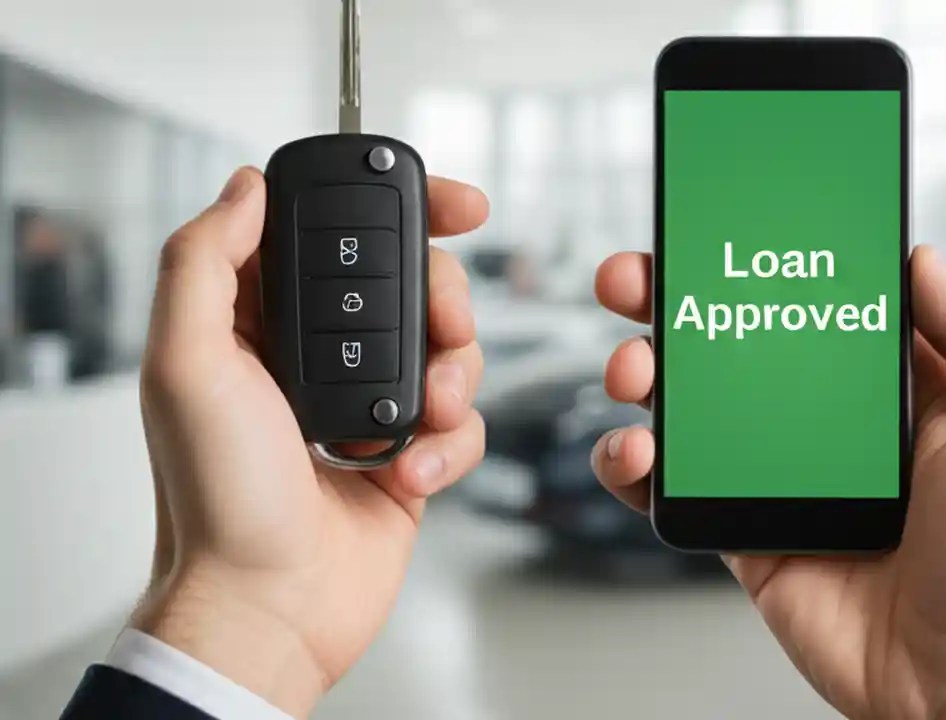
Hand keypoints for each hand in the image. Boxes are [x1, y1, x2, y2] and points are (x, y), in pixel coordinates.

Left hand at [134, 168, 488, 716]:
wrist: (269, 607)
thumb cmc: (217, 499)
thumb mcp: (185, 365)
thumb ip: (204, 262)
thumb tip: (245, 188)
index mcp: (259, 322)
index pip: (333, 235)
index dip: (397, 208)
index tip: (452, 203)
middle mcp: (317, 357)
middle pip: (413, 284)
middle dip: (445, 297)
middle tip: (446, 322)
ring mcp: (367, 405)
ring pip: (449, 349)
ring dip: (453, 376)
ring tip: (424, 412)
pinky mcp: (407, 454)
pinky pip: (463, 423)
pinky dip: (449, 444)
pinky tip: (410, 472)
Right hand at [591, 246, 945, 718]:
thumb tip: (922, 257)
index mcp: (902, 386)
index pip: (822, 300)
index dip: (772, 261)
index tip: (727, 225)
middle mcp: (837, 423)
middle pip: (740, 340)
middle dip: (678, 301)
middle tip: (639, 280)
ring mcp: (786, 474)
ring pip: (695, 405)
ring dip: (646, 373)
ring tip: (633, 369)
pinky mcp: (748, 528)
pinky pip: (678, 487)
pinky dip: (635, 464)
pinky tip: (634, 451)